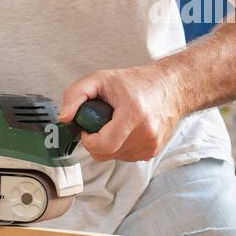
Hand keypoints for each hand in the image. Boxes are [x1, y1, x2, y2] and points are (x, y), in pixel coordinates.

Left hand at [58, 65, 182, 162]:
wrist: (171, 87)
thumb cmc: (137, 82)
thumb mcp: (101, 78)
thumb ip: (76, 94)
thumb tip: (65, 118)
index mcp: (133, 114)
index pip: (103, 144)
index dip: (89, 140)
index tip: (88, 128)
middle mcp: (145, 132)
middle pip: (106, 154)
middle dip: (97, 141)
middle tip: (102, 122)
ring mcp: (151, 145)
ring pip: (115, 157)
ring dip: (110, 144)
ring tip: (117, 123)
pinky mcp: (153, 151)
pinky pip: (126, 157)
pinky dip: (121, 146)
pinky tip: (127, 130)